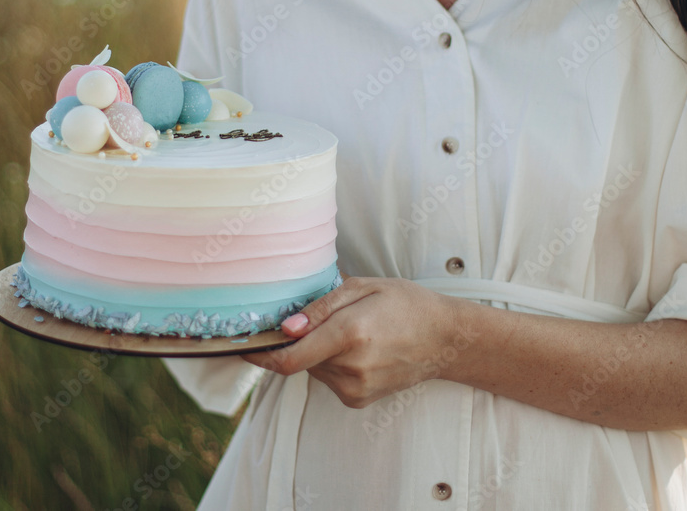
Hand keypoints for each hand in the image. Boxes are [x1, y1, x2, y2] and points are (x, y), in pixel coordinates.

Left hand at [241, 277, 458, 407]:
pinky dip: (332, 365)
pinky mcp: (358, 400)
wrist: (445, 339)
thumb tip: (286, 329)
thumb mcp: (364, 288)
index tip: (241, 345)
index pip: (290, 357)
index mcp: (351, 333)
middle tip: (326, 319)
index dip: (260, 354)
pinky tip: (360, 351)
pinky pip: (328, 380)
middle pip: (300, 358)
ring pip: (313, 369)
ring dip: (319, 352)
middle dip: (301, 340)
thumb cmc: (405, 304)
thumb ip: (321, 307)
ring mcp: (356, 388)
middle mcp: (352, 367)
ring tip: (353, 333)